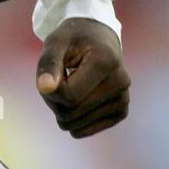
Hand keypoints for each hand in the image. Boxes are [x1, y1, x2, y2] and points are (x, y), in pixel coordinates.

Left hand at [36, 18, 129, 138]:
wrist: (99, 38)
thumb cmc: (73, 38)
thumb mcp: (55, 42)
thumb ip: (48, 63)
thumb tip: (45, 87)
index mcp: (106, 62)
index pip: (68, 96)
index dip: (49, 90)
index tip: (51, 73)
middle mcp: (121, 82)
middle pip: (70, 114)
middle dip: (54, 100)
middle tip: (58, 78)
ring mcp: (124, 99)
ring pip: (74, 126)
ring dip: (61, 109)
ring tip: (69, 85)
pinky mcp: (121, 112)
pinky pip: (82, 131)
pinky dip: (72, 118)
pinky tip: (79, 97)